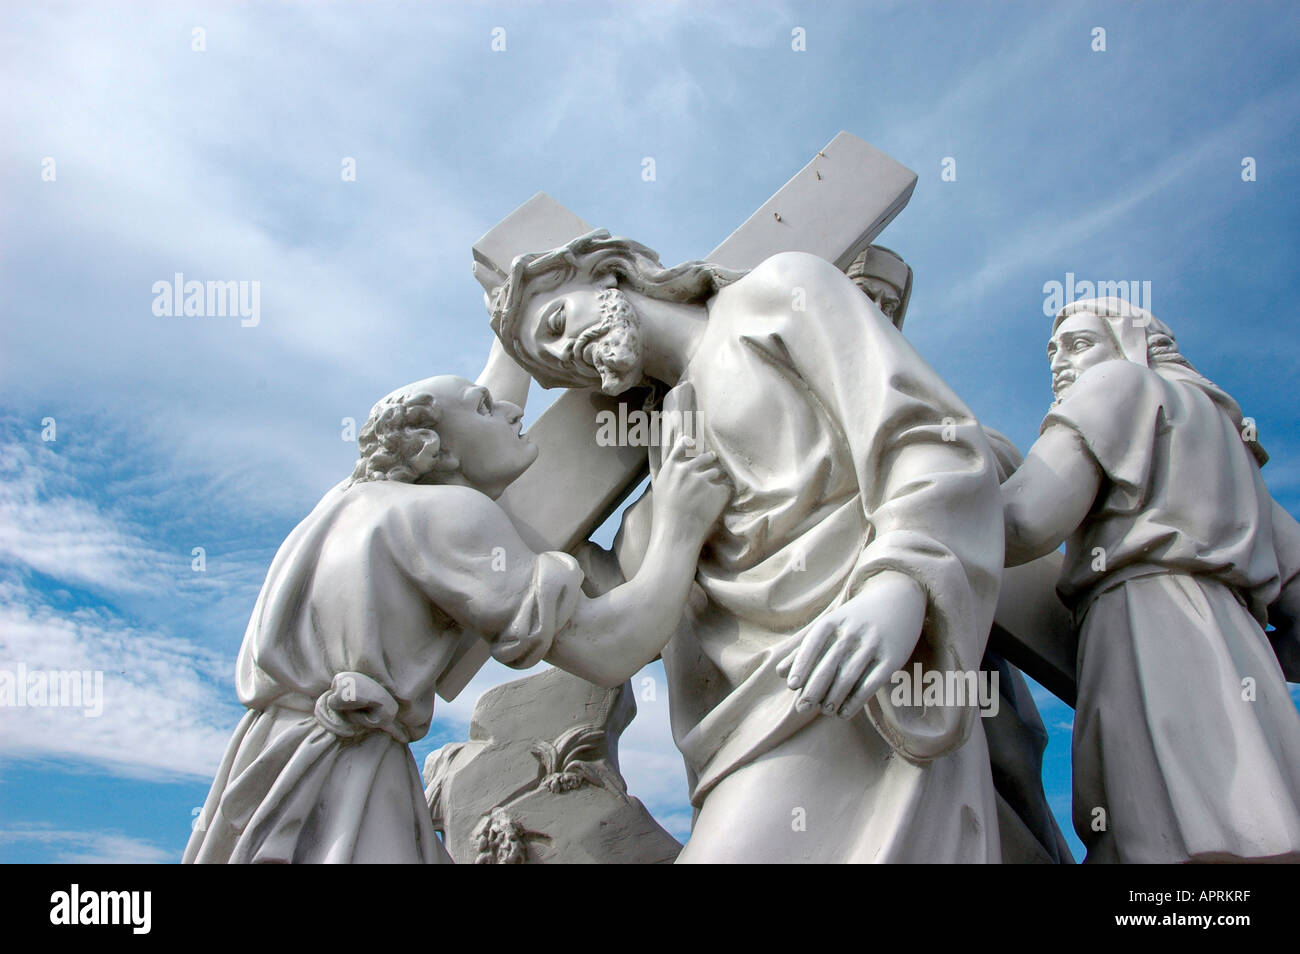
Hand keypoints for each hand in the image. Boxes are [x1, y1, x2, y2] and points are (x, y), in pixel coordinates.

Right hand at [650, 435, 730, 543]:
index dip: (689, 442)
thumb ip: (671, 474)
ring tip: (710, 493)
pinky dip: (723, 493)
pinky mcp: (717, 491)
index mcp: (671, 468)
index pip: (682, 446)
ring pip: (717, 471)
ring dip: (717, 478)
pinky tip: (715, 503)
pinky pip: (725, 486)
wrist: (676, 534)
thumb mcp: (662, 490)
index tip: (694, 443)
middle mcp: (687, 470)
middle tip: (712, 465)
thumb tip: (681, 464)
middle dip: (710, 460)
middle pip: (705, 457)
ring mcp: (703, 479)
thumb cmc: (666, 516)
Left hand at [775, 571, 925, 719]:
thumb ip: (804, 647)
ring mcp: (873, 644)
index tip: (793, 685)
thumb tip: (780, 673)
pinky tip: (844, 712)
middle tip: (802, 708)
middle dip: (814, 689)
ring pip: (849, 676)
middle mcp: (852, 631)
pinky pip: (871, 683)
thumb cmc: (855, 618)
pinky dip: (856, 700)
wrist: (899, 599)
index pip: (813, 644)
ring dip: (834, 697)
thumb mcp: (830, 625)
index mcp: (833, 621)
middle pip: (829, 664)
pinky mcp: (892, 658)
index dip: (801, 665)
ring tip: (824, 711)